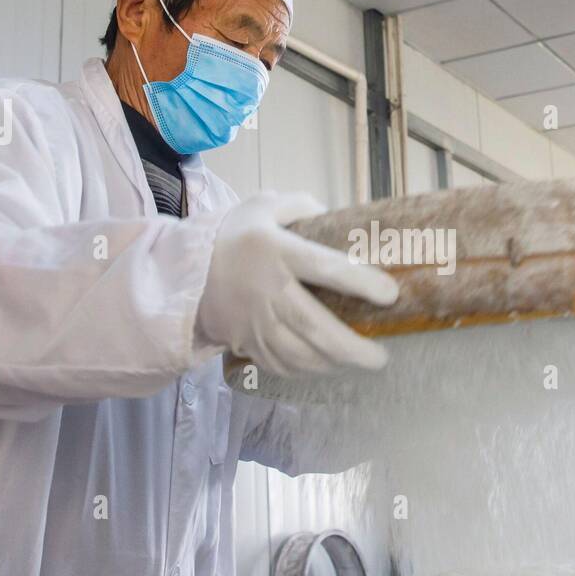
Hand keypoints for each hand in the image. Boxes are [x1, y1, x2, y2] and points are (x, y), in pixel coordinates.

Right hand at [197, 191, 399, 376]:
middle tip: (381, 356)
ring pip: (299, 354)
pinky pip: (281, 364)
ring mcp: (254, 321)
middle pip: (314, 326)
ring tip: (359, 362)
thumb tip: (339, 220)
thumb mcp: (265, 205)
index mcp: (276, 250)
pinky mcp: (245, 342)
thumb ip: (303, 207)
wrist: (184, 270)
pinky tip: (325, 366)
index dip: (361, 283)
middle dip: (352, 347)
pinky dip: (307, 370)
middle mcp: (266, 289)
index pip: (325, 268)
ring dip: (333, 363)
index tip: (390, 294)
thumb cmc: (234, 235)